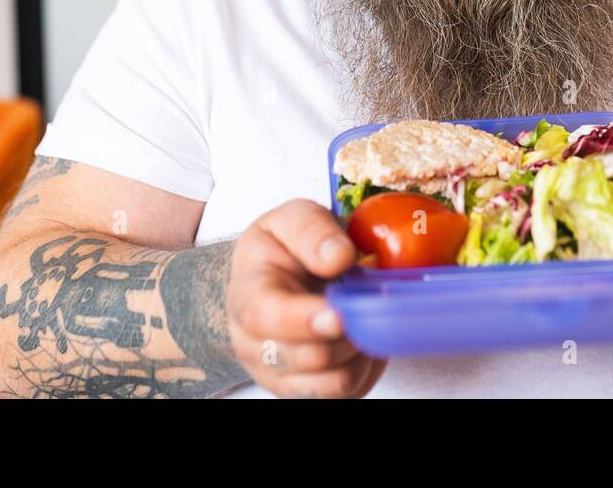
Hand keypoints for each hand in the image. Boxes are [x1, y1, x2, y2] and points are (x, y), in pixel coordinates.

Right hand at [228, 199, 386, 397]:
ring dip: (358, 351)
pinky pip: (345, 393)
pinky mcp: (304, 390)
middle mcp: (254, 342)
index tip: (338, 315)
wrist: (274, 279)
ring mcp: (276, 372)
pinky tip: (360, 339)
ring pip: (329, 383)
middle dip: (346, 334)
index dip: (304, 320)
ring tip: (361, 317)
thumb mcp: (291, 218)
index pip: (264, 316)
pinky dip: (364, 368)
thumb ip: (312, 230)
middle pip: (304, 357)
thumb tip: (339, 256)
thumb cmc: (282, 249)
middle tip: (365, 304)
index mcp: (248, 292)